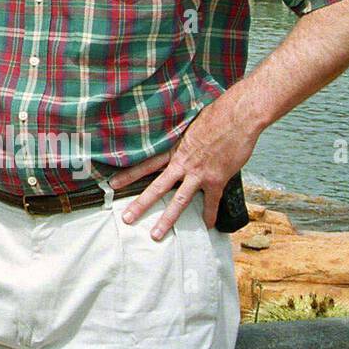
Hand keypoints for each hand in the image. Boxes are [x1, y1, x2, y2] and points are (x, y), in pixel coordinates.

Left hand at [110, 96, 256, 239]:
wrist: (236, 116)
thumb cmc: (213, 114)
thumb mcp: (187, 123)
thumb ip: (179, 135)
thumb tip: (173, 137)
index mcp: (173, 149)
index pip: (145, 164)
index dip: (128, 175)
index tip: (112, 185)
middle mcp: (182, 163)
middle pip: (157, 187)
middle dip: (140, 204)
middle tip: (126, 218)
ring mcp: (199, 173)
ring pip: (179, 201)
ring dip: (167, 219)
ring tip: (156, 234)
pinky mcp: (217, 179)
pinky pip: (211, 202)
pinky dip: (209, 215)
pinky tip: (207, 226)